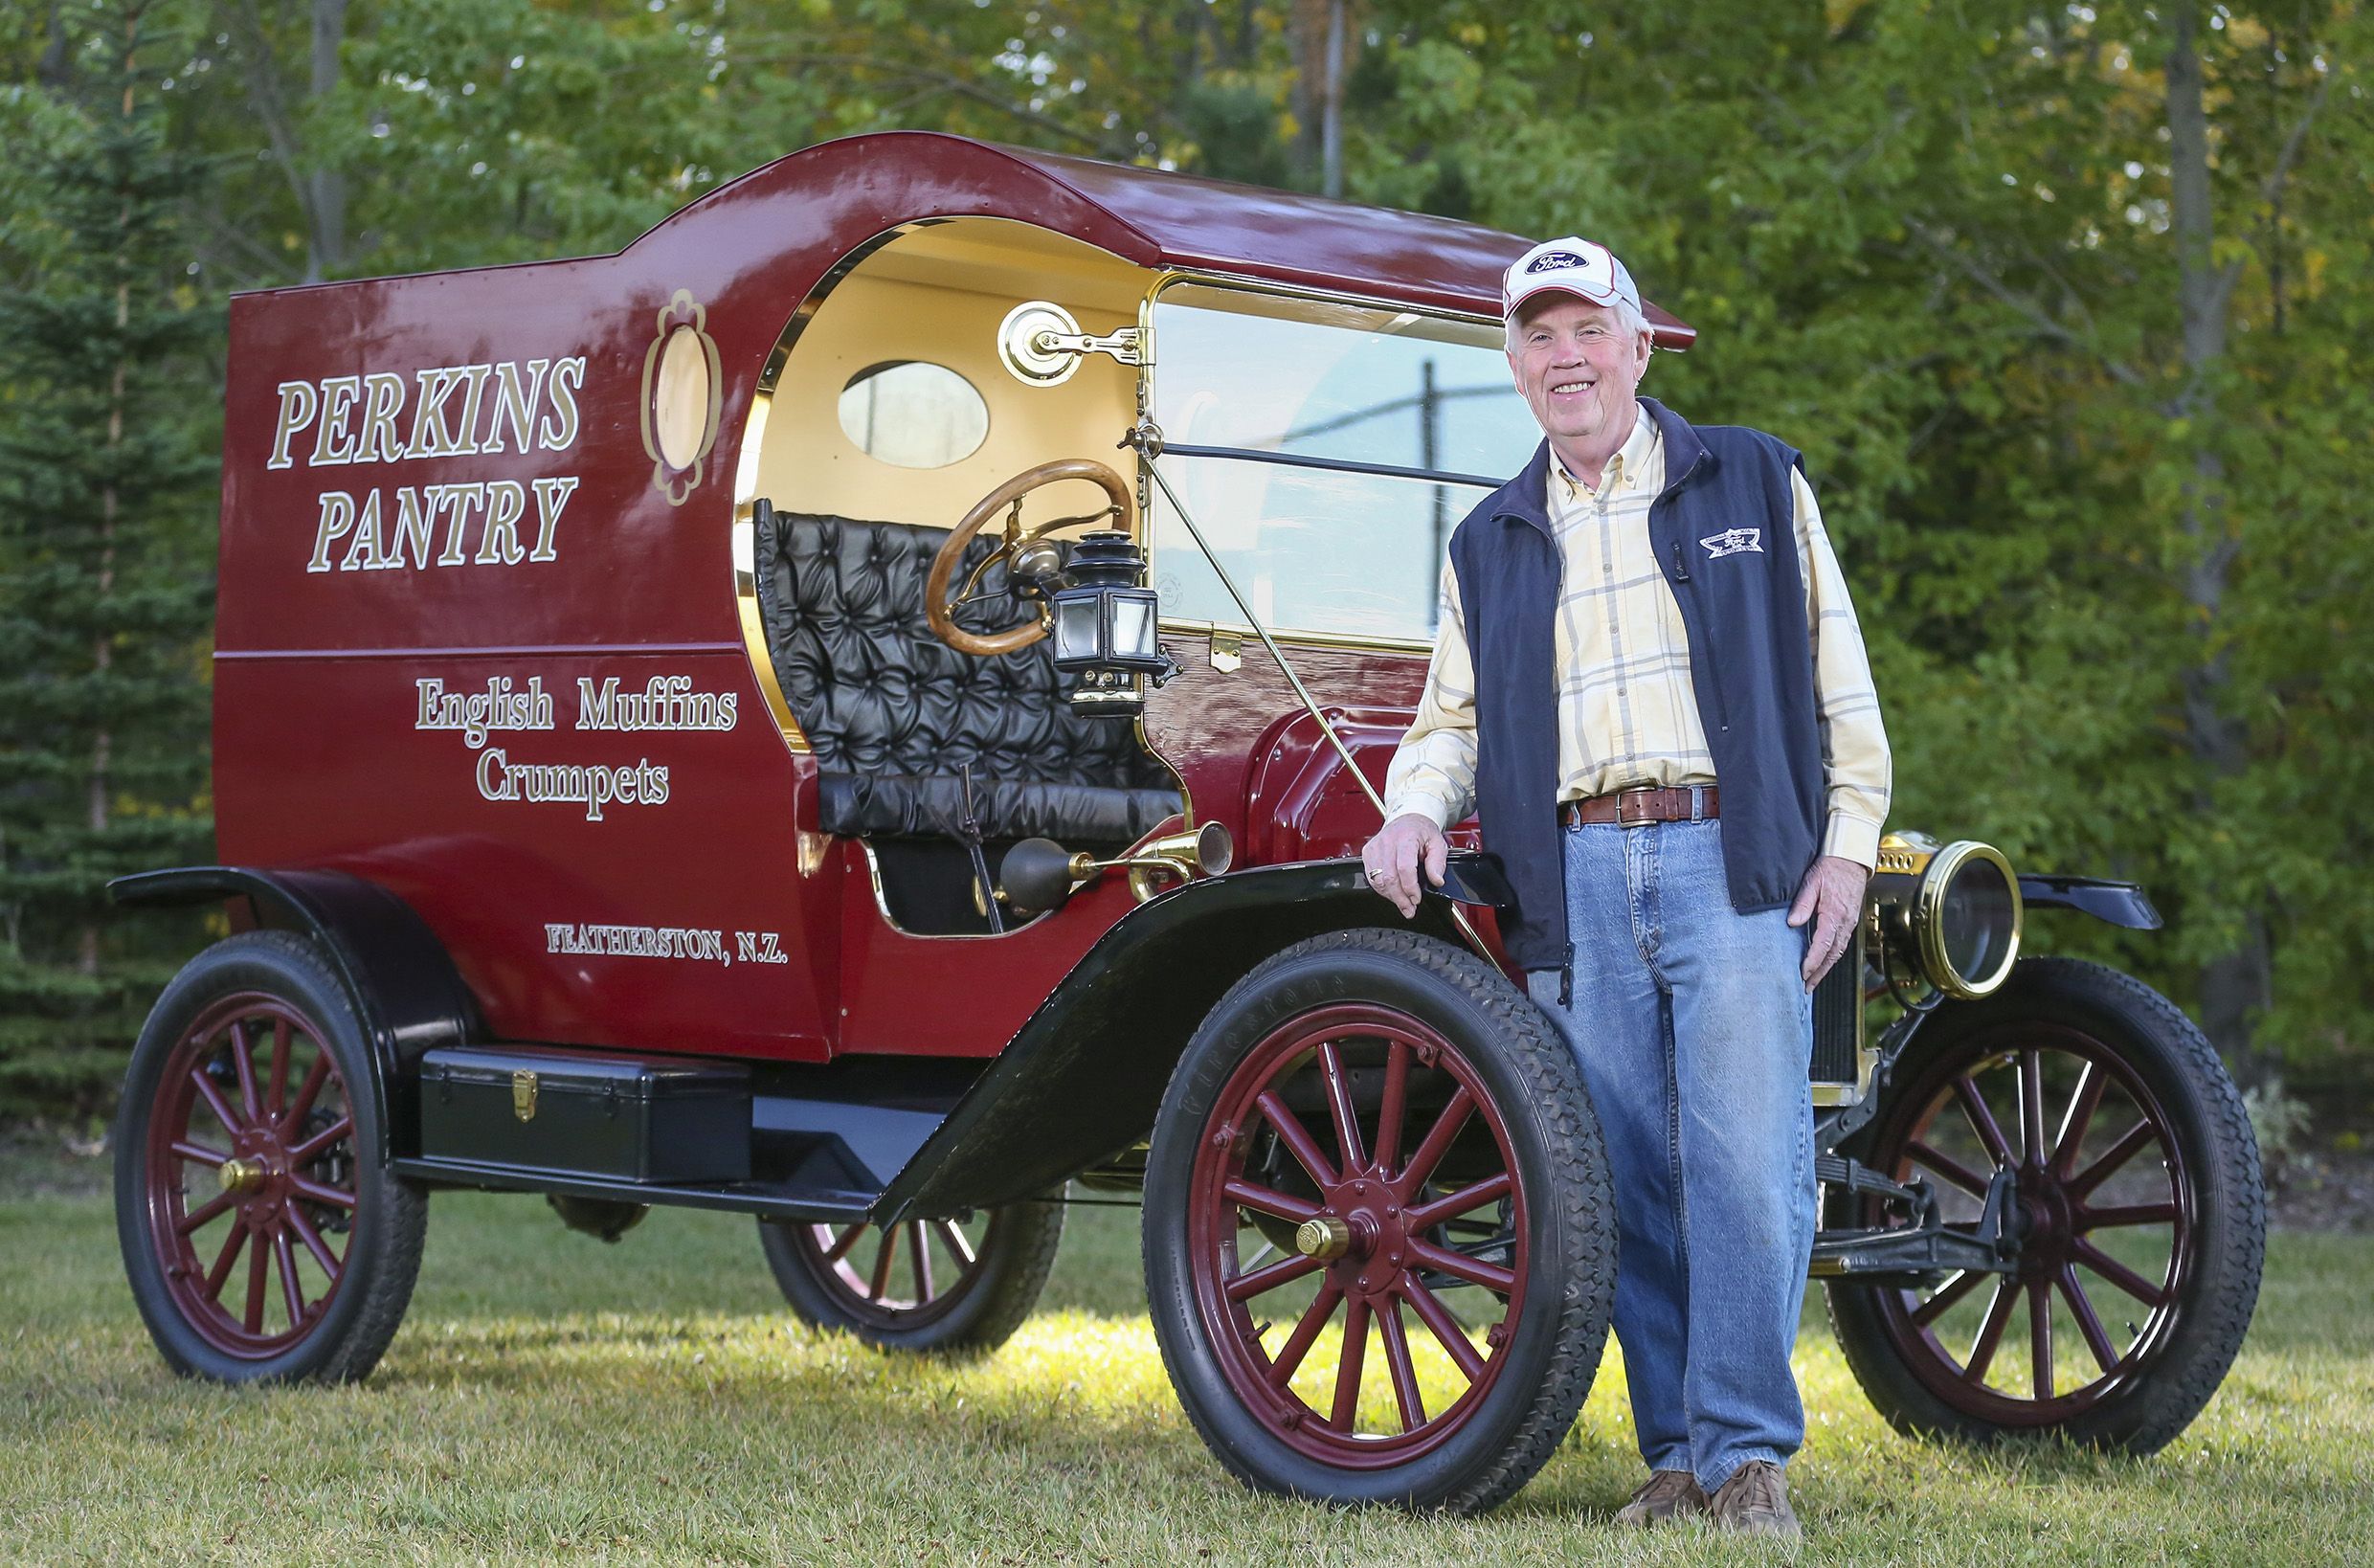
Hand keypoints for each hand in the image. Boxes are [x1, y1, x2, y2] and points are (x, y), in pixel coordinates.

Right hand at [1361, 813, 1447, 918]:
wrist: (1408, 819)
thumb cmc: (1422, 831)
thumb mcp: (1438, 843)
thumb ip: (1438, 862)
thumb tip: (1436, 880)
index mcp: (1406, 837)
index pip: (1404, 867)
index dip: (1410, 887)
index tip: (1417, 899)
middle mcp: (1387, 841)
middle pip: (1389, 877)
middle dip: (1400, 898)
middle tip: (1410, 909)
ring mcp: (1375, 847)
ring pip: (1378, 880)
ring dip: (1391, 896)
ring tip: (1403, 904)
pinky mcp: (1368, 853)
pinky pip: (1371, 877)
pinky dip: (1382, 889)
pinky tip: (1393, 893)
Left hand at [1787, 854, 1869, 991]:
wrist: (1851, 859)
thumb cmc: (1831, 868)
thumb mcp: (1811, 881)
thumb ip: (1802, 903)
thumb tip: (1792, 923)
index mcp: (1834, 914)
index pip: (1823, 944)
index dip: (1813, 961)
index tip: (1802, 974)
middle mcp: (1845, 922)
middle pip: (1832, 954)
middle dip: (1819, 973)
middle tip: (1806, 987)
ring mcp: (1849, 922)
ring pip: (1838, 952)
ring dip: (1826, 968)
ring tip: (1813, 980)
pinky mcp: (1850, 921)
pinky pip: (1841, 944)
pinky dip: (1832, 957)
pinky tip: (1823, 962)